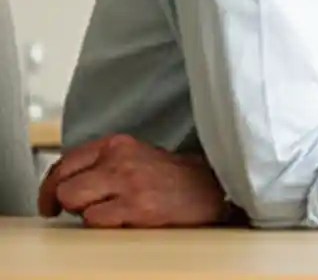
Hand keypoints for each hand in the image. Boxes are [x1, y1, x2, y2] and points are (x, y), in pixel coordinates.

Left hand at [37, 134, 230, 227]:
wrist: (215, 189)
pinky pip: (95, 220)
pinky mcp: (137, 206)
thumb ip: (104, 163)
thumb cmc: (175, 179)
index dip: (50, 187)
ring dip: (86, 213)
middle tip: (83, 210)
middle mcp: (120, 159)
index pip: (65, 162)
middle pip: (63, 185)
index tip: (49, 203)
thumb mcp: (137, 157)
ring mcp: (128, 182)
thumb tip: (66, 183)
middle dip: (69, 202)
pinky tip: (126, 221)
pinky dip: (104, 225)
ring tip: (110, 214)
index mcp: (118, 144)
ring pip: (74, 201)